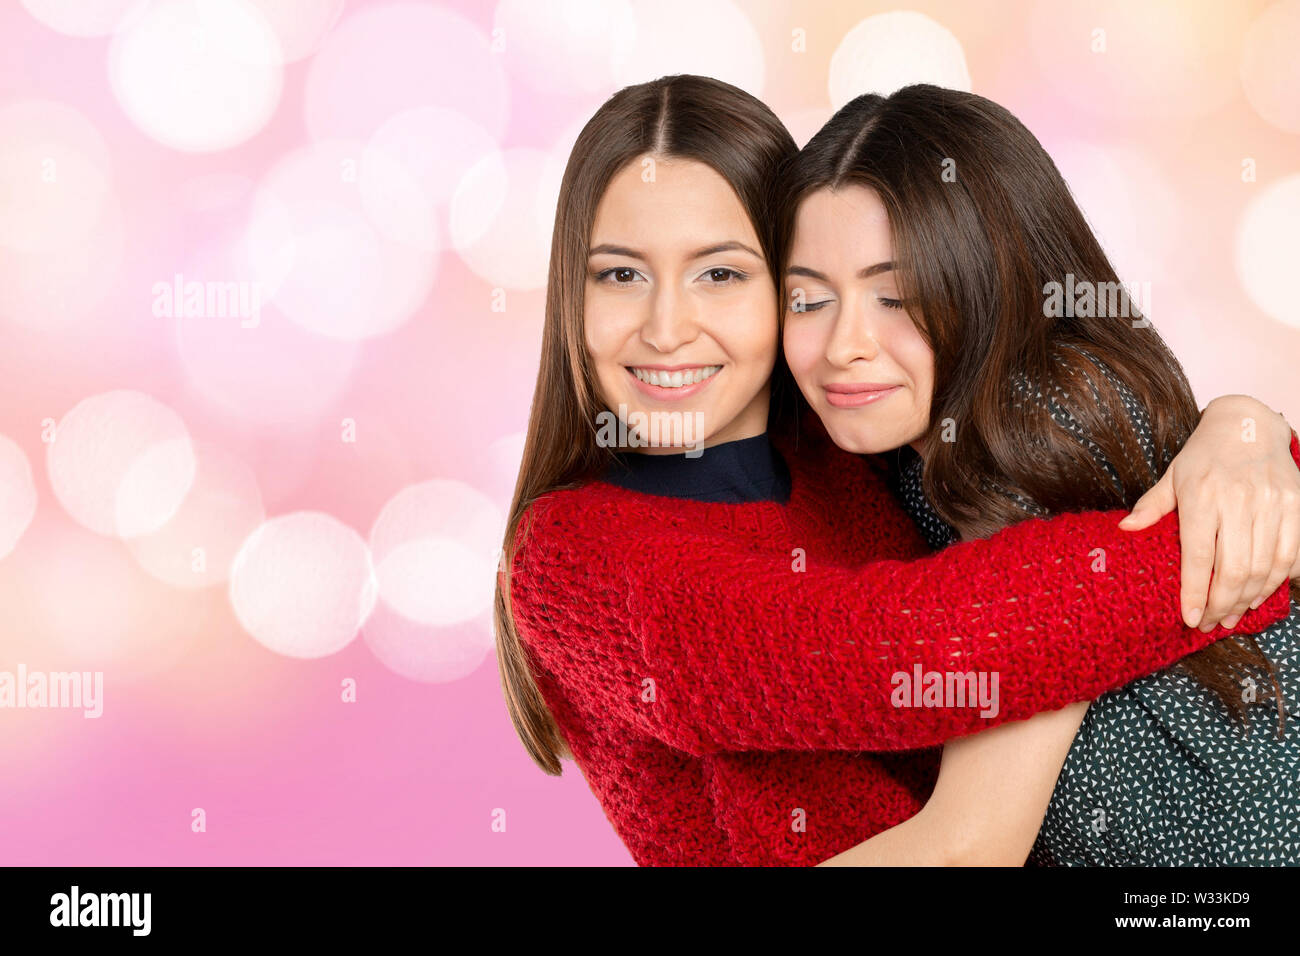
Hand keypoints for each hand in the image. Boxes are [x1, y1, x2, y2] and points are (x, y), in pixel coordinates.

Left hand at [1118, 395, 1299, 630]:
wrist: (1248, 425)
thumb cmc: (1203, 456)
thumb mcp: (1172, 476)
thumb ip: (1152, 506)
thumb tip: (1124, 529)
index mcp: (1201, 495)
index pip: (1198, 555)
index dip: (1195, 592)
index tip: (1191, 619)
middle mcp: (1238, 500)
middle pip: (1234, 569)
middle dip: (1222, 604)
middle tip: (1212, 623)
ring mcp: (1272, 503)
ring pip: (1265, 566)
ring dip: (1249, 599)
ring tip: (1233, 615)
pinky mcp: (1297, 505)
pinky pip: (1291, 553)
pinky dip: (1278, 580)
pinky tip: (1261, 594)